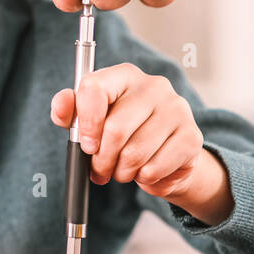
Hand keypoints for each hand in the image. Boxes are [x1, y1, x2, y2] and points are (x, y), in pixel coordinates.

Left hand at [51, 63, 232, 225]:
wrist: (165, 151)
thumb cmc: (122, 132)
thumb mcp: (90, 119)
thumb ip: (69, 111)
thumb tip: (61, 106)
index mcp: (123, 75)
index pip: (94, 89)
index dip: (86, 124)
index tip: (87, 145)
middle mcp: (153, 86)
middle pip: (116, 129)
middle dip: (102, 159)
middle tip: (100, 169)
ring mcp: (176, 109)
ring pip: (135, 153)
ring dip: (122, 172)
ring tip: (122, 170)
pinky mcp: (191, 136)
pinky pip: (155, 168)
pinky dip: (144, 178)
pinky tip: (145, 171)